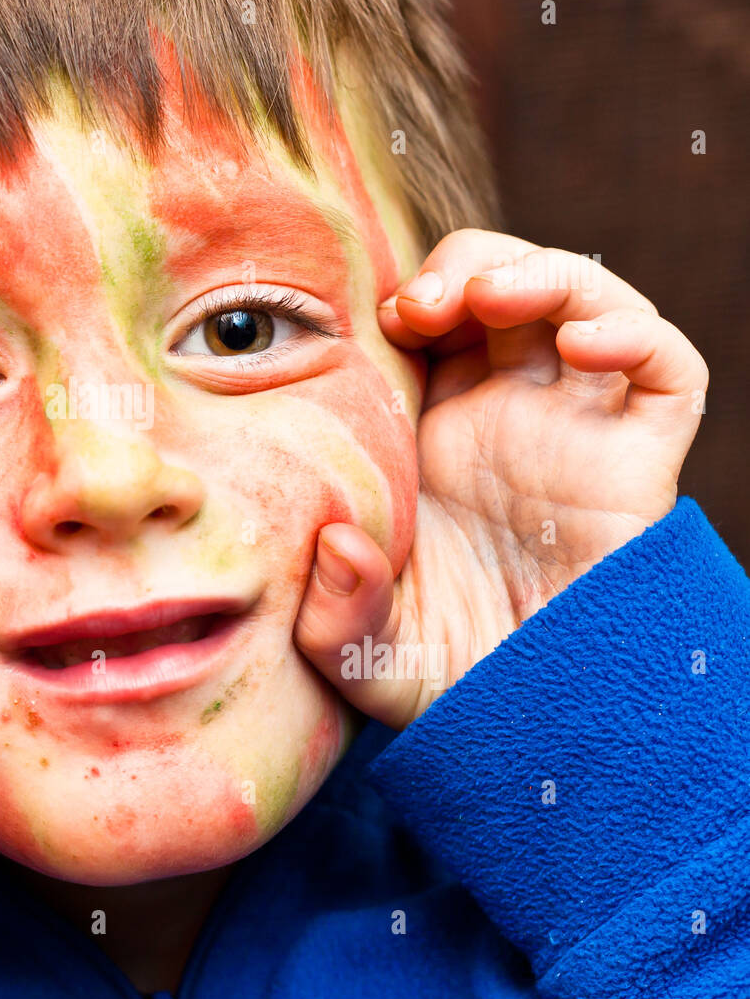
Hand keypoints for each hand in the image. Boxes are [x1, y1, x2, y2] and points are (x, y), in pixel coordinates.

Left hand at [296, 230, 707, 728]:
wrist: (537, 731)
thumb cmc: (440, 681)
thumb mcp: (363, 655)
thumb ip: (334, 610)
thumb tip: (335, 544)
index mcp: (428, 436)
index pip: (425, 325)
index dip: (405, 299)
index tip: (375, 323)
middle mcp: (502, 419)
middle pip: (501, 289)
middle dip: (466, 267)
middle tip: (421, 306)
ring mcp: (573, 432)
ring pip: (581, 303)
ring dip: (540, 272)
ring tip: (488, 296)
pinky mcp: (639, 461)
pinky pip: (665, 369)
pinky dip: (636, 332)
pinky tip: (585, 346)